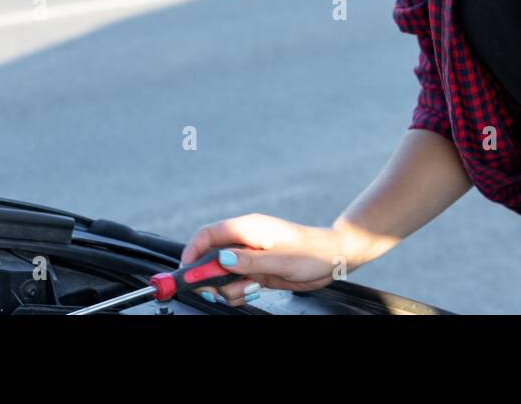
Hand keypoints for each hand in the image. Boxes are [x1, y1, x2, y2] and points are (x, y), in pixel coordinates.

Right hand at [180, 213, 351, 306]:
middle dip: (211, 277)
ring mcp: (249, 256)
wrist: (333, 259)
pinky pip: (234, 283)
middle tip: (220, 291)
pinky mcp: (255, 270)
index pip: (208, 235)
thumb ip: (249, 260)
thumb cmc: (312, 252)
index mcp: (248, 228)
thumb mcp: (281, 259)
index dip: (193, 252)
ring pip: (221, 275)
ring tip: (250, 289)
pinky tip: (254, 291)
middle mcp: (245, 241)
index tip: (187, 274)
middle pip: (210, 258)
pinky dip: (237, 292)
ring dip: (228, 288)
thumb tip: (221, 259)